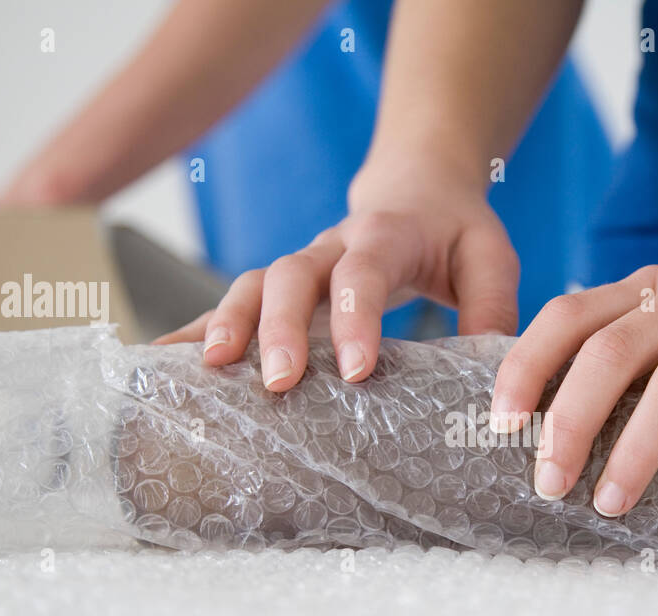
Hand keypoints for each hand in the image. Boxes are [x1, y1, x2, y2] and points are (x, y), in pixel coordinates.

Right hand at [154, 161, 519, 389]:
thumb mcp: (490, 260)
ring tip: (213, 370)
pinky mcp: (278, 285)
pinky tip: (162, 361)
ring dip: (228, 324)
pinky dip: (195, 329)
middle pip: (292, 275)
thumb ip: (492, 312)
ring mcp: (298, 264)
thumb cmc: (456, 233)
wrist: (417, 189)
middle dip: (281, 328)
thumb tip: (495, 385)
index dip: (356, 317)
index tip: (358, 371)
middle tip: (281, 383)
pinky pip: (230, 302)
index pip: (365, 273)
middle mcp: (331, 245)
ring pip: (252, 284)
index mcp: (385, 236)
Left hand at [490, 241, 657, 523]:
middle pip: (613, 351)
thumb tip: (553, 427)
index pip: (568, 316)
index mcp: (650, 289)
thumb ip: (628, 351)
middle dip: (571, 422)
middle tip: (550, 486)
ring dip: (637, 450)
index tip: (501, 426)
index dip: (526, 367)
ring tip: (612, 506)